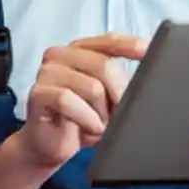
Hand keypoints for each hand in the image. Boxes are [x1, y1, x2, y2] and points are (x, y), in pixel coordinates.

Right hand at [10, 33, 147, 171]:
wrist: (48, 146)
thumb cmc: (80, 120)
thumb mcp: (106, 99)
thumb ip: (119, 83)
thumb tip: (145, 82)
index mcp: (79, 50)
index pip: (109, 41)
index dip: (131, 45)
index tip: (149, 52)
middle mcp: (61, 55)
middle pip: (104, 66)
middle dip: (119, 95)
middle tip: (120, 116)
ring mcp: (47, 72)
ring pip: (91, 87)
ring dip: (102, 113)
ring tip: (100, 125)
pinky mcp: (39, 93)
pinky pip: (69, 101)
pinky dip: (86, 118)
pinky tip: (91, 128)